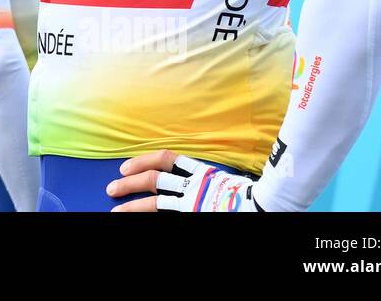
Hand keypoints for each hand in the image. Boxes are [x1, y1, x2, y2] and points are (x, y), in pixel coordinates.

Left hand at [108, 150, 260, 211]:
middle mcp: (193, 186)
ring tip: (115, 210)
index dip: (143, 161)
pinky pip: (166, 216)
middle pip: (153, 179)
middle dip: (130, 183)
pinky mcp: (192, 215)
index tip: (126, 166)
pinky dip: (151, 218)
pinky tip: (135, 221)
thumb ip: (209, 179)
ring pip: (155, 203)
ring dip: (132, 206)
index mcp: (201, 171)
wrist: (268, 205)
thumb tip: (198, 179)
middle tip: (112, 188)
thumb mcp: (227, 180)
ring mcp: (192, 202)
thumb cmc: (253, 194)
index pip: (166, 160)